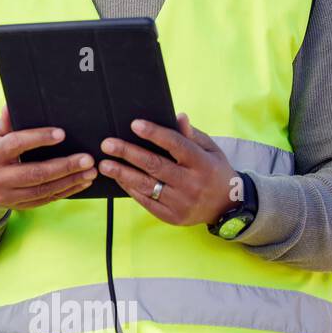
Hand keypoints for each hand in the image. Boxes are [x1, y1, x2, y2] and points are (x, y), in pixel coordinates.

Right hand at [0, 107, 97, 208]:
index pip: (16, 144)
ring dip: (70, 181)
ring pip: (44, 190)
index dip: (39, 138)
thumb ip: (6, 122)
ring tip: (90, 171)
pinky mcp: (20, 206)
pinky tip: (81, 183)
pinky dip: (66, 191)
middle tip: (87, 158)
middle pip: (35, 173)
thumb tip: (12, 105)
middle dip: (64, 166)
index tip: (61, 134)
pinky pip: (46, 200)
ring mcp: (9, 195)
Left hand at [98, 113, 238, 226]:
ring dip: (123, 174)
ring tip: (104, 164)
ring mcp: (181, 202)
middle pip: (155, 165)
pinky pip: (146, 201)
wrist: (226, 206)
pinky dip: (131, 189)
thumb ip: (192, 135)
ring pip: (147, 185)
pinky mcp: (172, 216)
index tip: (134, 124)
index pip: (176, 145)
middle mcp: (192, 183)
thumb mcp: (210, 150)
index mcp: (202, 163)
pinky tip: (118, 178)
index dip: (155, 134)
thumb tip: (178, 116)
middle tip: (107, 144)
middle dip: (128, 153)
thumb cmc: (214, 170)